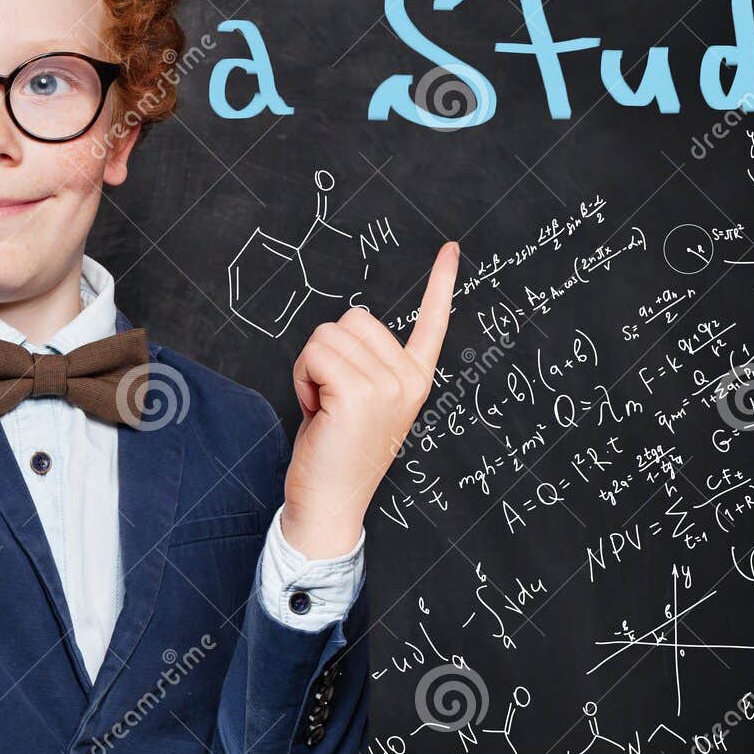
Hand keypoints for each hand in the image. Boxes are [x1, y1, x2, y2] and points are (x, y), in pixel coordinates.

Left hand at [280, 240, 459, 557]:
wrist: (329, 504)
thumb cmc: (337, 452)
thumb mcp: (364, 401)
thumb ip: (366, 365)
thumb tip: (351, 327)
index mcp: (415, 380)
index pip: (433, 323)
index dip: (441, 283)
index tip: (450, 249)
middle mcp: (407, 380)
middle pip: (353, 319)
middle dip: (328, 353)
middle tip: (332, 398)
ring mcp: (386, 386)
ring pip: (328, 335)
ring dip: (312, 367)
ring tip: (324, 407)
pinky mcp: (357, 394)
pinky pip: (315, 356)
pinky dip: (303, 379)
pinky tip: (316, 411)